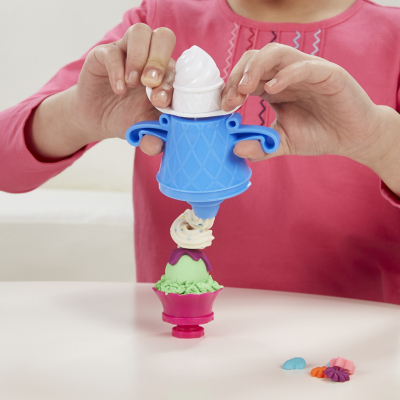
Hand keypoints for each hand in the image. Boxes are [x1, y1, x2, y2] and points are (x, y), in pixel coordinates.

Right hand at [27, 23, 176, 160]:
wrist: (98, 119)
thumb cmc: (128, 119)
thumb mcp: (144, 130)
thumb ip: (154, 137)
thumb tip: (155, 146)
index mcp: (167, 74)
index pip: (179, 66)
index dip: (174, 82)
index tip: (163, 102)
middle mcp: (150, 59)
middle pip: (164, 37)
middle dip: (160, 60)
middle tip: (150, 85)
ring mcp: (128, 53)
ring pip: (141, 32)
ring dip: (140, 58)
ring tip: (133, 84)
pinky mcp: (105, 54)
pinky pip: (113, 51)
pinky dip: (117, 70)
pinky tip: (118, 90)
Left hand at [221, 43, 392, 169]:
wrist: (352, 138)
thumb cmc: (319, 135)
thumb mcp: (283, 142)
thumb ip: (261, 146)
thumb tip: (236, 148)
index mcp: (274, 87)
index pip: (246, 76)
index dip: (232, 87)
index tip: (224, 106)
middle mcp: (287, 75)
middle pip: (256, 58)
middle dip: (238, 74)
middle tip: (231, 98)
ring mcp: (306, 71)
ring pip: (277, 53)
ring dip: (256, 67)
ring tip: (245, 88)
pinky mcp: (327, 73)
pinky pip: (304, 66)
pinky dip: (286, 74)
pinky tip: (273, 88)